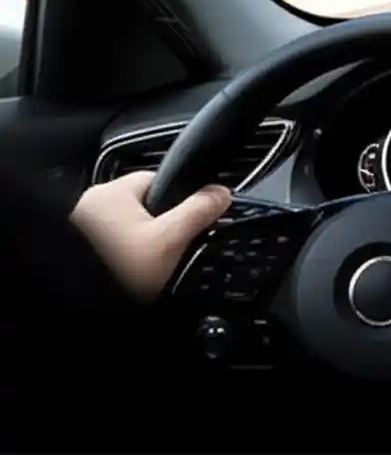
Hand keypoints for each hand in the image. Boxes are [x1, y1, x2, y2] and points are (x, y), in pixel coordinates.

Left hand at [70, 171, 231, 300]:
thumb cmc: (117, 268)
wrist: (79, 303)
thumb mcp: (169, 241)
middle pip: (141, 206)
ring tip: (146, 266)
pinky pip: (107, 244)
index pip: (158, 180)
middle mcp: (91, 203)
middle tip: (166, 250)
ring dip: (136, 242)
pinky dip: (119, 255)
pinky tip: (126, 272)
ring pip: (123, 227)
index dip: (179, 199)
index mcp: (113, 190)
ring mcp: (78, 226)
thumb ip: (198, 212)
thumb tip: (221, 193)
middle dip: (157, 225)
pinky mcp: (77, 248)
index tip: (186, 222)